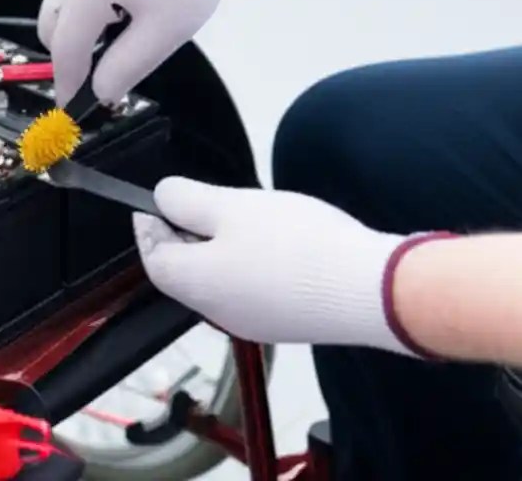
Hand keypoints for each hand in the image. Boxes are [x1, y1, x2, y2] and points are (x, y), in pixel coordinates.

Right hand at [37, 0, 264, 105]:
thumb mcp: (166, 29)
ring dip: (79, 33)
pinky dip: (86, 11)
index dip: (69, 85)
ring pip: (59, 10)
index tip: (74, 112)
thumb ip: (126, 66)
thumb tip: (100, 92)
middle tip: (103, 78)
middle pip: (52, 30)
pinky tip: (122, 11)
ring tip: (122, 38)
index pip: (65, 50)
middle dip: (71, 58)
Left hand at [134, 177, 435, 354]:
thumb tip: (161, 197)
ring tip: (243, 218)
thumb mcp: (233, 207)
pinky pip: (252, 292)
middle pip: (184, 272)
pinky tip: (276, 245)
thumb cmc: (295, 245)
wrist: (372, 291)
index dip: (149, 227)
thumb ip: (188, 200)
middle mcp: (215, 313)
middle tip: (202, 203)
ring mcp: (252, 323)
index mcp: (194, 285)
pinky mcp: (285, 325)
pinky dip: (249, 266)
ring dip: (220, 249)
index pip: (153, 258)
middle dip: (186, 235)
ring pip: (219, 281)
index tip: (155, 202)